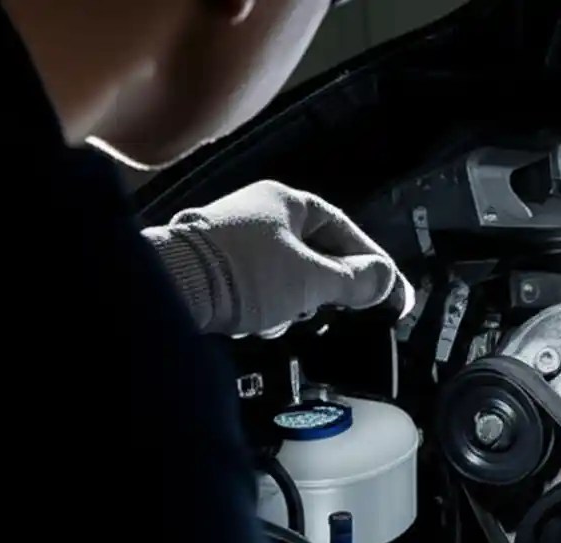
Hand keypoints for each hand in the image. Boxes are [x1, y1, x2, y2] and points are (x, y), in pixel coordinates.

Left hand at [144, 180, 412, 336]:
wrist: (171, 289)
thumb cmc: (241, 273)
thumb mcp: (313, 279)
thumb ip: (355, 280)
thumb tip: (385, 279)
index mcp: (286, 201)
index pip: (344, 228)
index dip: (370, 261)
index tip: (389, 289)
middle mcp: (258, 214)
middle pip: (314, 253)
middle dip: (325, 287)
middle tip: (340, 309)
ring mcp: (233, 241)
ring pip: (285, 276)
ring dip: (292, 303)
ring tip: (285, 317)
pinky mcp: (214, 270)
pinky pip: (255, 290)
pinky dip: (263, 309)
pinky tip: (256, 323)